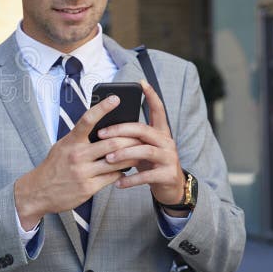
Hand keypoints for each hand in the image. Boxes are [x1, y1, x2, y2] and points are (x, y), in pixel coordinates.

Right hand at [14, 95, 139, 229]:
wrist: (39, 191)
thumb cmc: (54, 166)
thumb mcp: (62, 147)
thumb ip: (80, 138)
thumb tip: (101, 127)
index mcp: (70, 141)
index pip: (87, 120)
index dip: (102, 108)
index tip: (116, 98)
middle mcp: (77, 155)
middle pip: (111, 143)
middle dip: (130, 139)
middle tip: (141, 135)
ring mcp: (83, 172)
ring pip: (116, 161)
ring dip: (131, 156)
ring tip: (139, 152)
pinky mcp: (89, 188)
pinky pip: (113, 177)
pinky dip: (122, 172)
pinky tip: (125, 169)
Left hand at [96, 79, 184, 207]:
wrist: (171, 188)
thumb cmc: (150, 164)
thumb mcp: (142, 147)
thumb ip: (131, 138)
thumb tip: (103, 127)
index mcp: (160, 132)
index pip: (158, 110)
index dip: (151, 96)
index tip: (141, 82)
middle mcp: (167, 141)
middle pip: (143, 130)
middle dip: (120, 130)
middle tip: (101, 134)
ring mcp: (169, 158)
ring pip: (145, 151)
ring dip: (124, 154)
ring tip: (107, 159)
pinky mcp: (168, 174)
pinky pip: (147, 176)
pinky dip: (131, 179)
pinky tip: (118, 182)